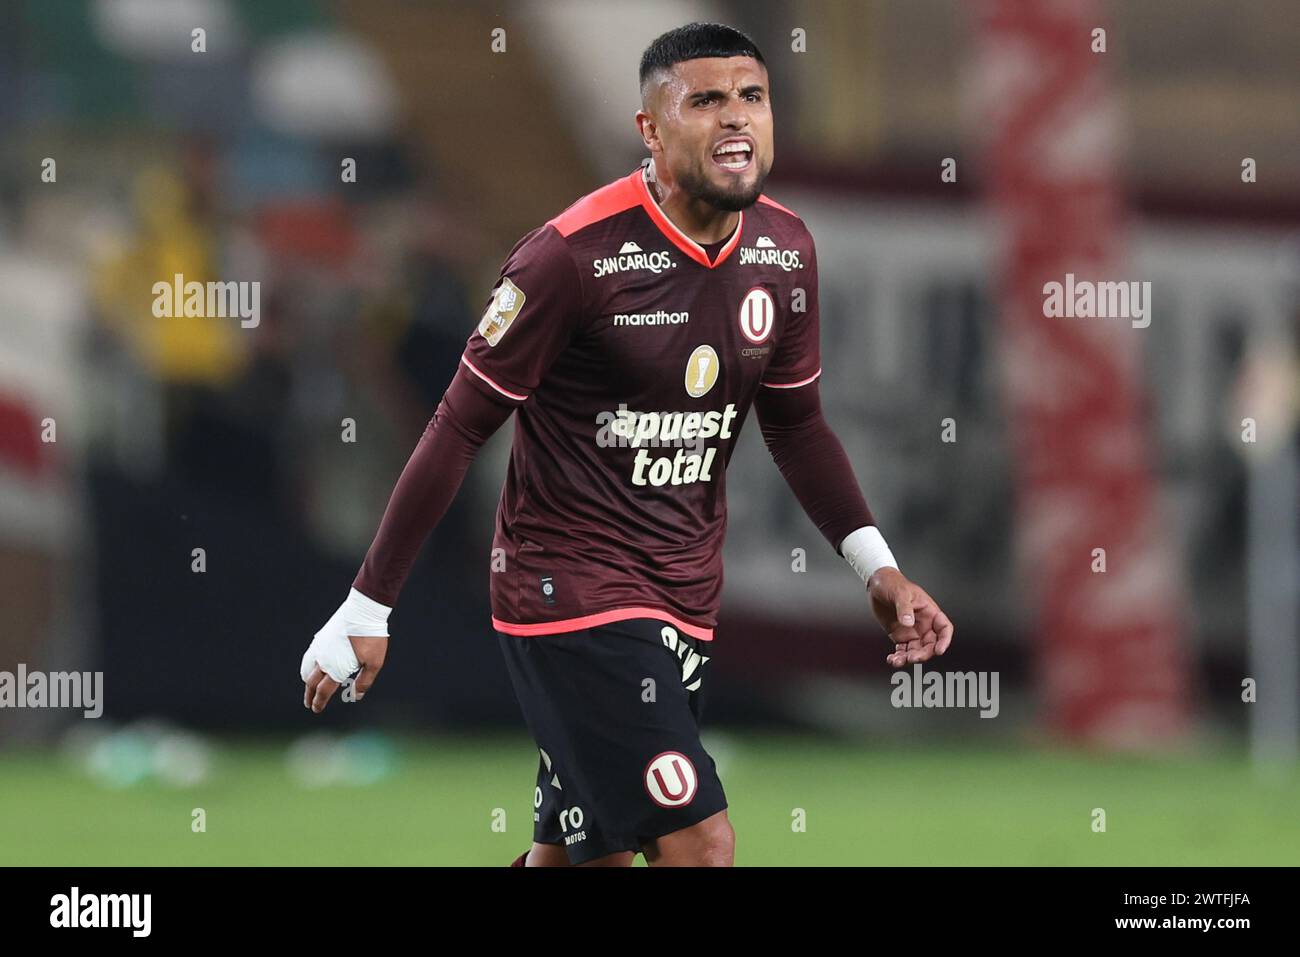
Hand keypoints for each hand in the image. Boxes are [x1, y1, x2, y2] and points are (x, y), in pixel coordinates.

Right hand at [300, 593, 389, 712]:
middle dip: (310, 695)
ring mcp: (320, 648)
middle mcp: (324, 660)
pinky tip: (311, 667)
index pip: (324, 691)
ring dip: (307, 681)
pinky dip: (307, 667)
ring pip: (307, 669)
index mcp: (336, 669)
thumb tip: (356, 696)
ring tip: (308, 688)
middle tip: (309, 704)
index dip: (319, 702)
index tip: (316, 710)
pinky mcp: (321, 638)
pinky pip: (309, 657)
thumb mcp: (374, 663)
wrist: (363, 611)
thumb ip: (364, 682)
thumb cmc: (371, 638)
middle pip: (311, 683)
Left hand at [866, 567, 954, 668]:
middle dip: (924, 654)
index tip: (939, 650)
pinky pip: (902, 651)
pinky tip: (892, 660)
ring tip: (898, 661)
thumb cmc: (893, 583)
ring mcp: (912, 632)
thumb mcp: (900, 592)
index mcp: (930, 612)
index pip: (944, 628)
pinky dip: (898, 657)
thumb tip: (908, 622)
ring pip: (916, 650)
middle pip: (930, 644)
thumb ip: (904, 608)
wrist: (877, 585)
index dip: (945, 640)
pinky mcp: (900, 636)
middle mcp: (924, 624)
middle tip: (913, 658)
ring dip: (909, 658)